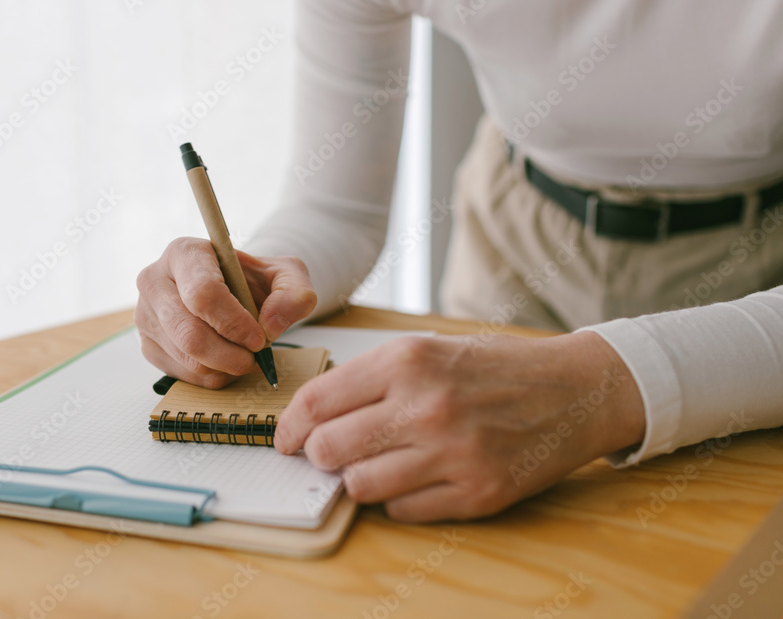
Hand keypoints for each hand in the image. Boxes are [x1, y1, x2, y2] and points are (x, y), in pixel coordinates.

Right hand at [135, 237, 316, 388]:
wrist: (234, 293)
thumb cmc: (255, 280)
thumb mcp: (287, 275)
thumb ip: (293, 292)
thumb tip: (270, 325)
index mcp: (184, 252)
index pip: (202, 294)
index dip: (234, 323)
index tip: (259, 337)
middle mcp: (154, 280)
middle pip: (189, 333)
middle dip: (230, 355)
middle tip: (255, 357)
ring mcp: (145, 314)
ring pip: (187, 358)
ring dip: (225, 367)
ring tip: (244, 355)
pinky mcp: (148, 345)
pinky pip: (182, 374)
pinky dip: (213, 377)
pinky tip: (226, 361)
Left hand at [274, 331, 644, 520]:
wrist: (574, 389)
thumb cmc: (493, 368)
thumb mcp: (428, 349)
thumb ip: (369, 379)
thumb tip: (311, 418)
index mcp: (407, 361)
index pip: (316, 402)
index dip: (290, 426)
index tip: (287, 439)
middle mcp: (426, 406)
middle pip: (328, 450)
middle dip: (320, 456)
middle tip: (331, 454)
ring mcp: (453, 453)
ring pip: (360, 487)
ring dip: (360, 478)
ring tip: (381, 463)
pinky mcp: (477, 493)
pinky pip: (403, 511)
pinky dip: (400, 499)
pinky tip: (419, 476)